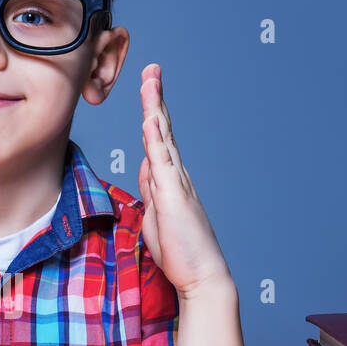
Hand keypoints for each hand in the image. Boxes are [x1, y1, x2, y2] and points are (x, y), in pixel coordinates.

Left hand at [137, 65, 231, 299]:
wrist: (200, 276)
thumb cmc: (179, 250)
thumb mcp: (155, 214)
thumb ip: (151, 187)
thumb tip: (146, 165)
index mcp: (168, 180)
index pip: (157, 139)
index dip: (152, 112)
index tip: (148, 88)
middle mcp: (175, 175)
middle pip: (162, 129)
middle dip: (156, 97)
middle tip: (152, 69)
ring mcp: (176, 184)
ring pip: (162, 137)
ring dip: (155, 107)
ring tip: (151, 79)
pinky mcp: (173, 196)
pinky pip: (162, 162)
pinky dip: (156, 139)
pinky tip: (151, 118)